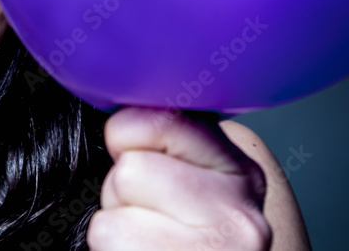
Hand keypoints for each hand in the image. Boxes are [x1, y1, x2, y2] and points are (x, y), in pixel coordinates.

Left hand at [87, 106, 270, 249]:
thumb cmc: (186, 244)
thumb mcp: (193, 186)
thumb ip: (168, 142)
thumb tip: (120, 112)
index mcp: (240, 173)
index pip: (150, 119)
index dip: (129, 146)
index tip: (151, 177)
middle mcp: (240, 212)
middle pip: (129, 169)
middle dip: (123, 198)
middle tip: (153, 227)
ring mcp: (215, 249)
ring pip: (113, 210)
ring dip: (117, 231)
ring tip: (150, 247)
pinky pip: (109, 240)